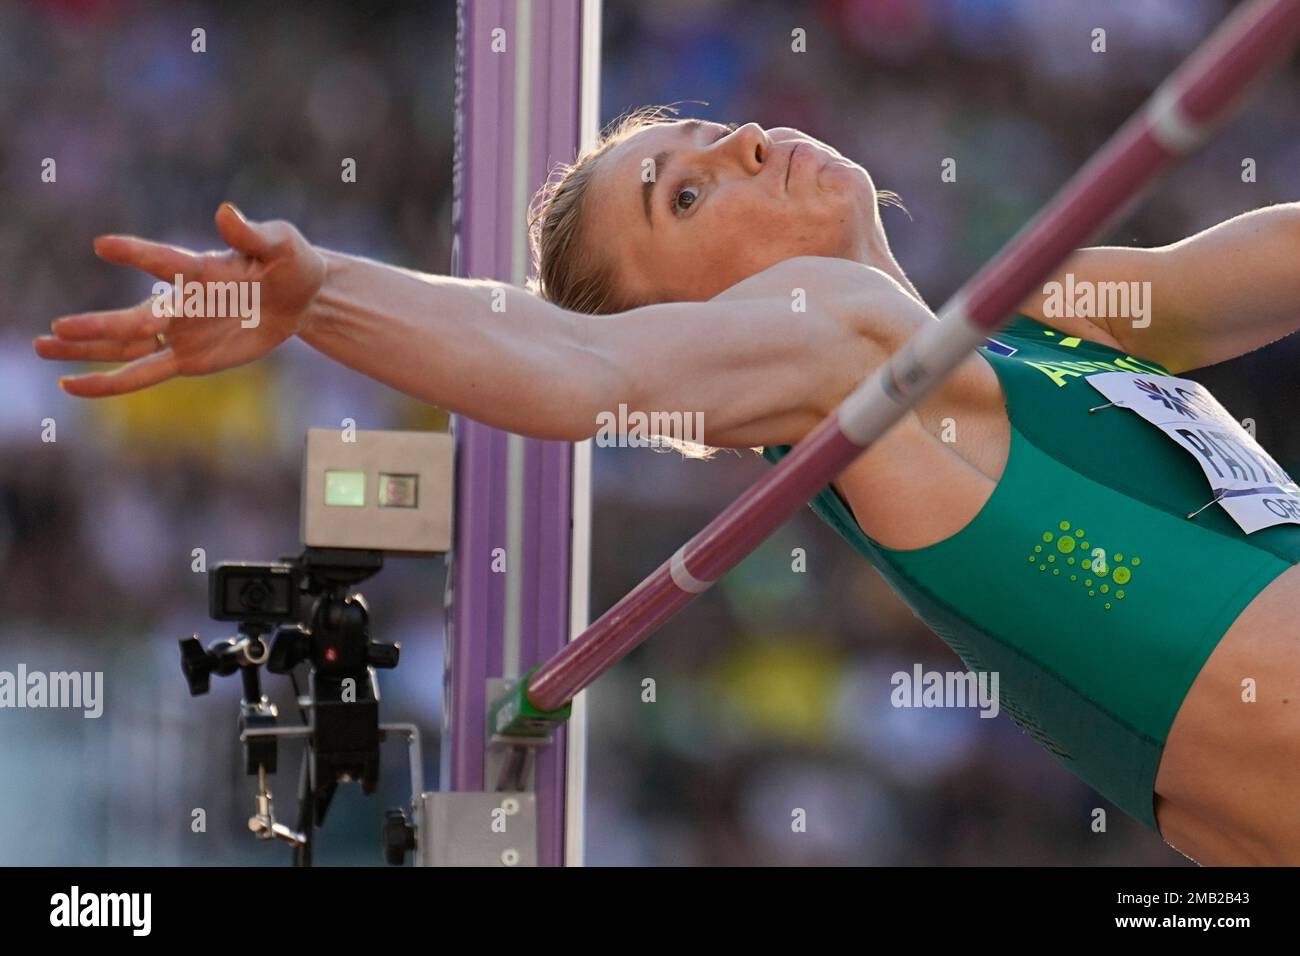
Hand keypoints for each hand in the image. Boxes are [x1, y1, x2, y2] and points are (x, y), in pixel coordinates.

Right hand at [34, 203, 325, 396]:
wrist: (301, 295)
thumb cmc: (290, 261)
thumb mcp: (281, 244)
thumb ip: (252, 233)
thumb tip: (227, 212)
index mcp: (200, 270)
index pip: (165, 261)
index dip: (137, 253)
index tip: (103, 245)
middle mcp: (182, 302)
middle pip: (136, 319)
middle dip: (99, 326)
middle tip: (57, 329)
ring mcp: (181, 333)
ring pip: (126, 347)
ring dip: (86, 350)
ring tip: (41, 348)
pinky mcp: (189, 359)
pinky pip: (143, 374)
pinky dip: (111, 383)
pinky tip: (73, 385)